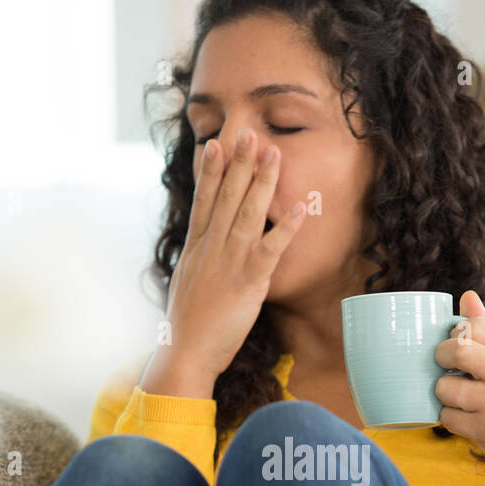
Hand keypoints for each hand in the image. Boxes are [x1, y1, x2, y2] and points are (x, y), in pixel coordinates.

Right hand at [141, 128, 306, 393]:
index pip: (203, 200)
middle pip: (226, 197)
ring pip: (248, 213)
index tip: (213, 144)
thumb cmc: (187, 327)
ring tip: (273, 153)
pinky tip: (298, 209)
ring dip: (262, 182)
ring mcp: (229, 262)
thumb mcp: (187, 285)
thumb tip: (200, 251)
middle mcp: (211, 249)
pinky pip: (271, 249)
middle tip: (248, 133)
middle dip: (238, 163)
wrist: (186, 353)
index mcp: (195, 249)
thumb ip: (197, 263)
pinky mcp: (248, 282)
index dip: (208, 170)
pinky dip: (285, 228)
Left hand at [434, 290, 484, 485]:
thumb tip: (466, 295)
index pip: (474, 325)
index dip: (456, 334)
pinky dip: (449, 418)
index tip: (457, 345)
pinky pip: (446, 417)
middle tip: (446, 366)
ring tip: (456, 396)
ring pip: (445, 386)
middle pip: (457, 349)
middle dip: (441, 357)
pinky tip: (463, 417)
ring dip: (443, 392)